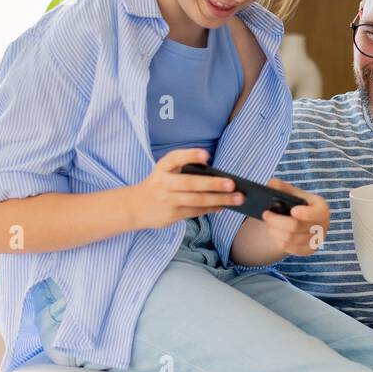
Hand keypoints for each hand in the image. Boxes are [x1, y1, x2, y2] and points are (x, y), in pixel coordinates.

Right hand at [127, 148, 244, 228]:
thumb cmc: (160, 184)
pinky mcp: (171, 216)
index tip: (206, 156)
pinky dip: (212, 208)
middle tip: (233, 184)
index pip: (175, 158)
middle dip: (213, 184)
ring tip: (238, 198)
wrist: (134, 207)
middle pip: (190, 183)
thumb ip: (186, 169)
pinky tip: (225, 205)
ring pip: (197, 200)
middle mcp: (163, 183)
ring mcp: (167, 201)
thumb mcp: (166, 171)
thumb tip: (218, 176)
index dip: (191, 155)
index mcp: (162, 167)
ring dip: (220, 200)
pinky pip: (196, 211)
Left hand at [256, 178, 329, 256]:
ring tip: (268, 224)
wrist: (304, 221)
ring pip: (289, 239)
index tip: (293, 210)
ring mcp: (317, 240)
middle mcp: (323, 225)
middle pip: (296, 227)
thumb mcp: (293, 193)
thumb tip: (271, 183)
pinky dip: (278, 240)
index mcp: (322, 208)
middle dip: (277, 221)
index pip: (315, 214)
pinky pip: (289, 248)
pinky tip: (275, 232)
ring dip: (274, 231)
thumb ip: (282, 187)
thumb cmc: (299, 204)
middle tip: (265, 214)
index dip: (305, 213)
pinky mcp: (309, 250)